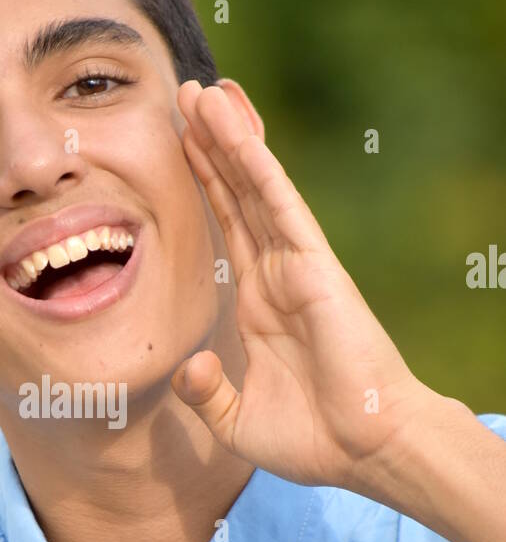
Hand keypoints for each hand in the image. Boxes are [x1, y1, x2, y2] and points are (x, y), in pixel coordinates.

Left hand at [171, 79, 431, 489]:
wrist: (365, 449)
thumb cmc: (314, 439)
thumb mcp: (236, 421)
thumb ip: (204, 392)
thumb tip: (189, 366)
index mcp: (258, 304)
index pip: (224, 228)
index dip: (202, 185)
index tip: (178, 144)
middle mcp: (276, 274)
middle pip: (235, 194)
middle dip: (209, 146)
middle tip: (183, 95)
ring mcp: (295, 264)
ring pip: (254, 186)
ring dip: (227, 137)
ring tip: (201, 91)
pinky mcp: (314, 264)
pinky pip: (277, 204)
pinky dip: (254, 162)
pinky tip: (232, 126)